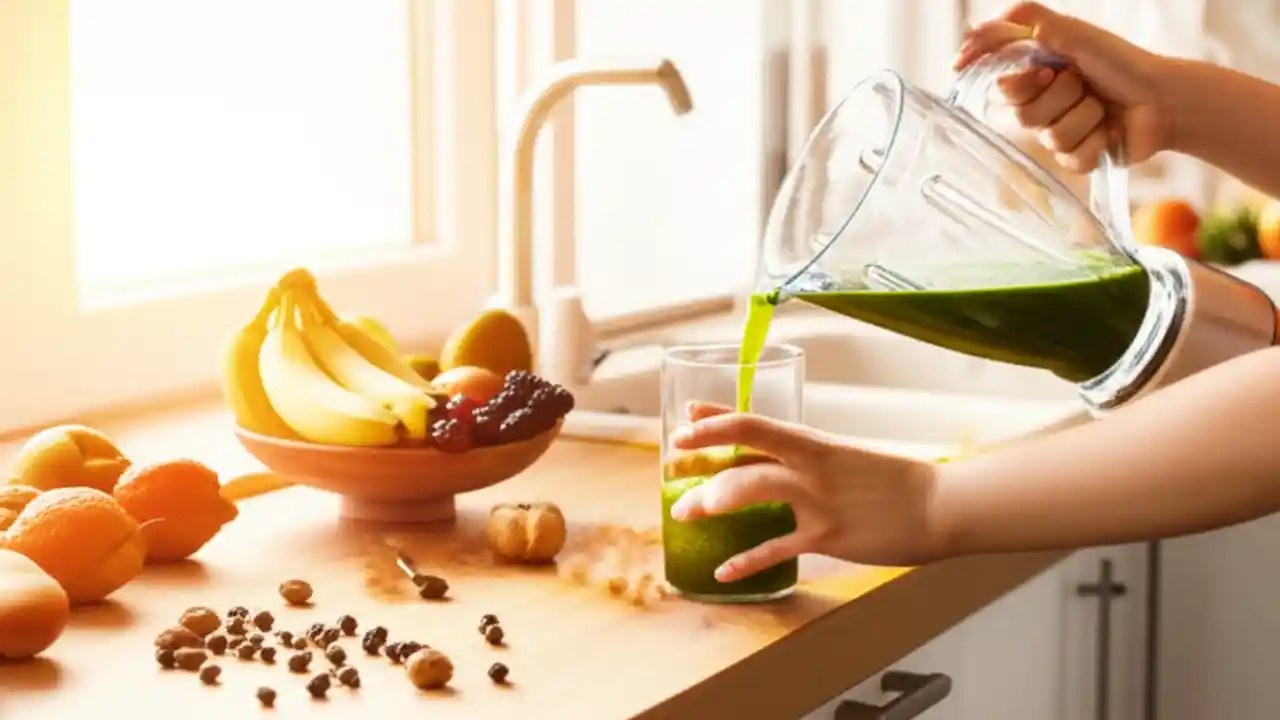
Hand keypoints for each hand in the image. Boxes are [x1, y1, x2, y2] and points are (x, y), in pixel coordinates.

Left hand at [667, 403, 942, 582]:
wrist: (940, 506)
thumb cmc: (892, 481)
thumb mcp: (844, 458)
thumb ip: (805, 459)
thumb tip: (768, 458)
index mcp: (815, 442)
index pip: (753, 422)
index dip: (714, 419)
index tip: (685, 418)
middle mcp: (810, 467)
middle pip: (743, 452)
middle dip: (702, 459)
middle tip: (672, 468)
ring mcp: (817, 502)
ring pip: (751, 490)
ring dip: (713, 498)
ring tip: (686, 512)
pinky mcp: (826, 537)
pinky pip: (775, 549)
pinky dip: (744, 562)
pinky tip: (721, 571)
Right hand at [953, 2, 1172, 171]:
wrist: (1164, 98)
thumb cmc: (1121, 63)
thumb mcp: (1074, 32)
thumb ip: (1030, 21)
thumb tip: (985, 23)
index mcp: (1036, 77)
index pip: (1001, 87)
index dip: (1017, 84)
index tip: (1042, 74)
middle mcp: (1042, 107)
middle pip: (1023, 116)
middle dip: (1061, 96)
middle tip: (1082, 81)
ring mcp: (1058, 135)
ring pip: (1050, 138)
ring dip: (1084, 117)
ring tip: (1103, 106)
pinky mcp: (1076, 158)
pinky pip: (1070, 159)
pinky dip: (1097, 142)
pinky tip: (1111, 132)